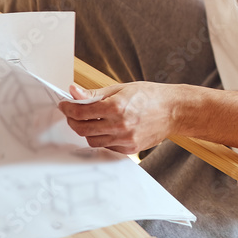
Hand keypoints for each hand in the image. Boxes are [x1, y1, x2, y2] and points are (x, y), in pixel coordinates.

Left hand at [59, 82, 177, 154]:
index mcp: (116, 106)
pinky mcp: (129, 149)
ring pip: (92, 140)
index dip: (68, 108)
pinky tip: (105, 129)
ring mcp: (124, 139)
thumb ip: (95, 94)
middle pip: (82, 128)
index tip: (64, 104)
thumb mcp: (121, 88)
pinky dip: (101, 138)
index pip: (80, 111)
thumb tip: (74, 92)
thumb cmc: (150, 96)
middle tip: (73, 114)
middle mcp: (119, 125)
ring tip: (90, 121)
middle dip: (73, 121)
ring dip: (86, 131)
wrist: (173, 110)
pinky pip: (106, 147)